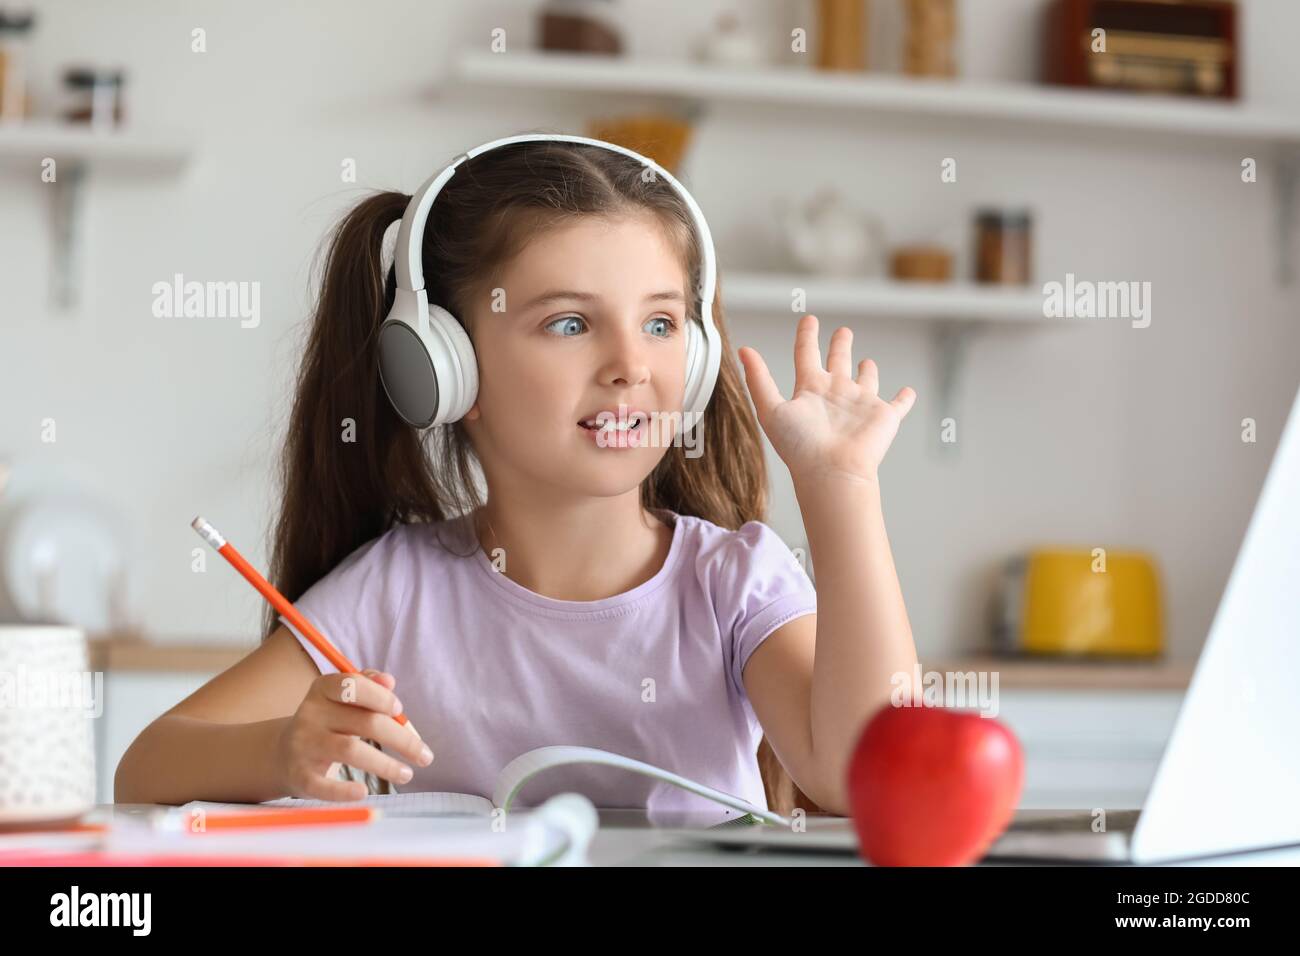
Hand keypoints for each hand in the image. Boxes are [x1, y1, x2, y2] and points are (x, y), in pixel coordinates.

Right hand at [272, 668, 432, 800]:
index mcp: (323, 690)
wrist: (283, 754)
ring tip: (407, 774)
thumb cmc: (329, 722)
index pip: (351, 685)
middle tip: (425, 756)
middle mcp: (310, 714)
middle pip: (364, 723)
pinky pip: (323, 785)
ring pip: (350, 751)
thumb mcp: (344, 699)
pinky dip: (343, 791)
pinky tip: (363, 793)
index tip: (399, 709)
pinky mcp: (299, 775)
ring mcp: (303, 745)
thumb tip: (389, 681)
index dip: (380, 696)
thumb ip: (369, 685)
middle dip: (401, 739)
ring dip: (385, 765)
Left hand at [738, 314, 915, 484]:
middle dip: (841, 345)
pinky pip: (899, 405)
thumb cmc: (800, 447)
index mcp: (810, 390)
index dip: (807, 336)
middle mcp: (835, 395)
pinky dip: (905, 398)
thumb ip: (758, 379)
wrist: (832, 471)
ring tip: (868, 361)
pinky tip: (908, 392)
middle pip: (838, 362)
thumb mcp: (771, 408)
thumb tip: (743, 350)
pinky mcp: (884, 417)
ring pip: (867, 381)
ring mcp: (860, 405)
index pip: (807, 355)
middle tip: (843, 331)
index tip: (808, 320)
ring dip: (868, 371)